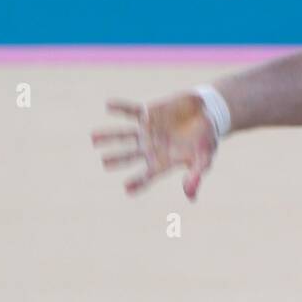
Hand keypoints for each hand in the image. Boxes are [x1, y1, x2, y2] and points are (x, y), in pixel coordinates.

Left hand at [92, 95, 216, 198]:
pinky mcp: (148, 113)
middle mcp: (151, 147)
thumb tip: (190, 196)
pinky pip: (131, 111)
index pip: (147, 175)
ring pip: (124, 135)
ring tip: (93, 138)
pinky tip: (108, 105)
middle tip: (105, 163)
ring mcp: (148, 130)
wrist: (209, 114)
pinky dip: (120, 108)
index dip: (138, 183)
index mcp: (163, 161)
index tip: (127, 189)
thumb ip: (197, 175)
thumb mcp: (205, 159)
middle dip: (117, 159)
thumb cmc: (207, 140)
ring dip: (110, 136)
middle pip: (130, 156)